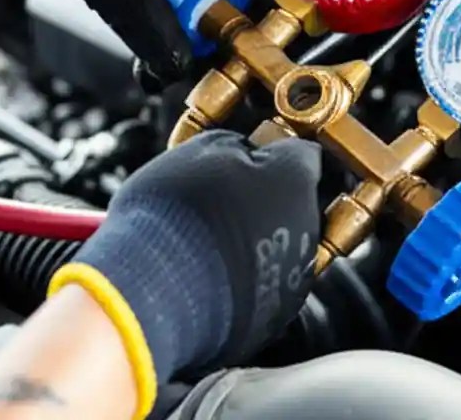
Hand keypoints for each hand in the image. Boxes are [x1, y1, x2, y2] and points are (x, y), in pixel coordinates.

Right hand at [49, 130, 321, 397]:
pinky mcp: (276, 315)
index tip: (248, 155)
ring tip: (207, 241)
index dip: (269, 152)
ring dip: (256, 238)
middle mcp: (307, 226)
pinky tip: (211, 273)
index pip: (299, 152)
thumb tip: (241, 149)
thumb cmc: (172, 219)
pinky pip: (266, 284)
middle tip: (218, 199)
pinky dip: (246, 278)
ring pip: (282, 244)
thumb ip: (233, 144)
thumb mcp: (198, 152)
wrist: (153, 295)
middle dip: (265, 197)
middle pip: (294, 200)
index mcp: (295, 179)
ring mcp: (295, 274)